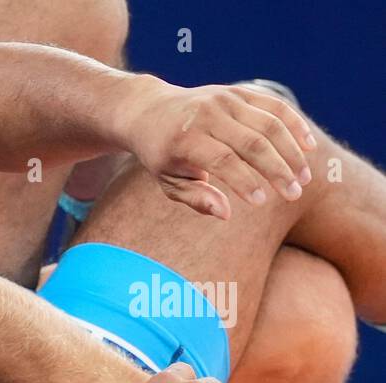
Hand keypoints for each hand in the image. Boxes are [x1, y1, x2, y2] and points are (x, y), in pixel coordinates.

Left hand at [115, 75, 315, 219]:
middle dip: (277, 170)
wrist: (151, 111)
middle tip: (294, 194)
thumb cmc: (162, 155)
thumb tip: (225, 213)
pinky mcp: (239, 92)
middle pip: (252, 143)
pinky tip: (308, 146)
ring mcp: (225, 99)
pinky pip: (274, 106)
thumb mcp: (169, 181)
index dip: (244, 181)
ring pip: (269, 124)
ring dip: (291, 151)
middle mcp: (207, 115)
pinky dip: (294, 124)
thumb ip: (196, 198)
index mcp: (185, 139)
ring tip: (304, 178)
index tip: (262, 202)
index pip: (223, 160)